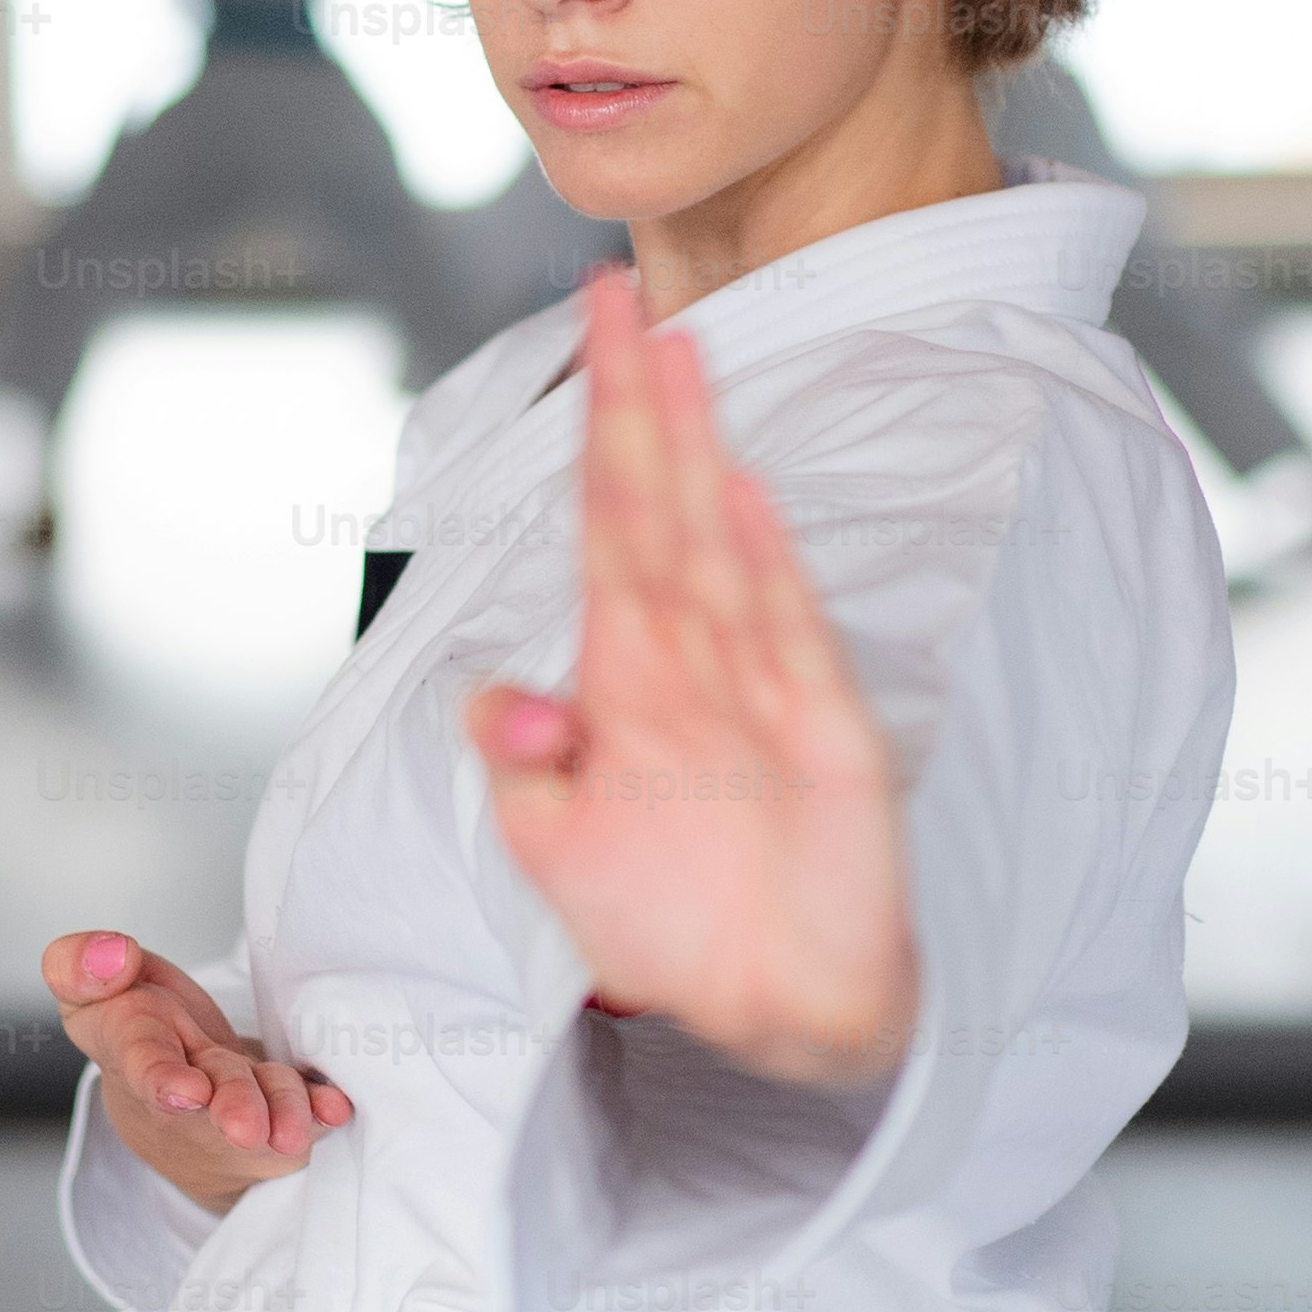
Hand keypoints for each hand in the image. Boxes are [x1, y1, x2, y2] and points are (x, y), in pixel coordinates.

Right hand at [44, 932, 351, 1216]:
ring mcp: (234, 1106)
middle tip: (247, 1128)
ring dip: (282, 1114)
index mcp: (132, 1051)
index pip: (140, 1060)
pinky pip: (302, 1112)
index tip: (187, 1091)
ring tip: (294, 1132)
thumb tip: (112, 952)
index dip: (161, 1076)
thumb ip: (79, 965)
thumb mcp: (91, 990)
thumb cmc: (138, 1030)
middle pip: (210, 1097)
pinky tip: (335, 1110)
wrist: (176, 1096)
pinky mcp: (278, 1111)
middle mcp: (185, 1090)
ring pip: (262, 1106)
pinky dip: (319, 1110)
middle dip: (232, 1108)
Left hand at [467, 273, 916, 1089]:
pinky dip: (763, 571)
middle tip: (617, 299)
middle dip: (636, 405)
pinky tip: (739, 499)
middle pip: (659, 508)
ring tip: (676, 362)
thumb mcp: (557, 853)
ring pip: (717, 549)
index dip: (594, 432)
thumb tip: (489, 696)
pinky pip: (785, 642)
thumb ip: (519, 770)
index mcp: (629, 672)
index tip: (583, 336)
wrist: (774, 1012)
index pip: (605, 524)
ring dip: (696, 456)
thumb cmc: (677, 923)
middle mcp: (694, 660)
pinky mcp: (822, 740)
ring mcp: (762, 689)